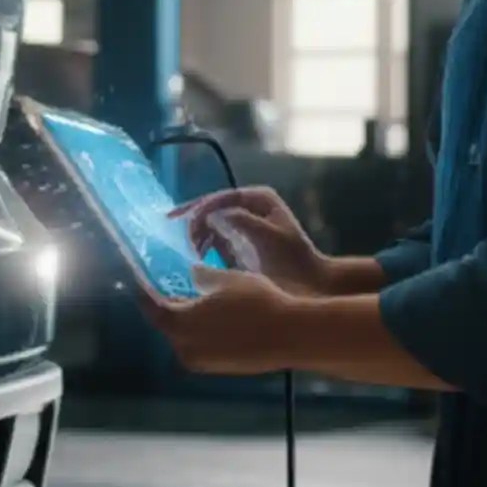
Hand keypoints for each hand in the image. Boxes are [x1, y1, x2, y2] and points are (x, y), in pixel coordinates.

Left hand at [141, 266, 300, 374]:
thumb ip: (202, 276)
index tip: (144, 279)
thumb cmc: (257, 302)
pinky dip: (203, 333)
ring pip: (186, 337)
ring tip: (199, 301)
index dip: (146, 291)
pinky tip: (218, 319)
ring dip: (188, 321)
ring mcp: (203, 363)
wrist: (292, 335)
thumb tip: (191, 273)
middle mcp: (185, 348)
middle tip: (175, 287)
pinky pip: (202, 347)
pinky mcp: (219, 369)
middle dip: (170, 306)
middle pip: (168, 324)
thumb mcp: (227, 279)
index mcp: (179, 324)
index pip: (151, 307)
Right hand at [170, 186, 333, 296]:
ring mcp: (243, 228)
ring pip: (210, 227)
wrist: (311, 288)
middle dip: (193, 223)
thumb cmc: (293, 260)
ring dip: (196, 237)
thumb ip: (239, 221)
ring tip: (189, 252)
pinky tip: (195, 260)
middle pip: (211, 211)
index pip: (219, 198)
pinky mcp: (238, 247)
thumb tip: (209, 215)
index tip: (175, 218)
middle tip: (178, 240)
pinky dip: (202, 249)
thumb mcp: (267, 236)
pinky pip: (214, 243)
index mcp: (258, 199)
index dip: (195, 207)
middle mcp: (248, 208)